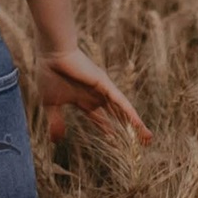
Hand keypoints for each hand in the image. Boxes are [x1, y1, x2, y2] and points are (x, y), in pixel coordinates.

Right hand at [35, 47, 151, 144]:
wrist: (51, 54)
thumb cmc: (49, 73)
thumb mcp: (51, 104)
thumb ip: (55, 121)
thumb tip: (56, 140)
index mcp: (82, 99)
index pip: (99, 117)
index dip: (106, 129)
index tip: (114, 140)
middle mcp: (95, 95)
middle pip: (116, 116)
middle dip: (126, 129)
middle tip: (140, 143)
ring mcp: (102, 90)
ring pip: (123, 111)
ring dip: (135, 125)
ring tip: (148, 139)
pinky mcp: (105, 84)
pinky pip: (122, 102)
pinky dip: (131, 114)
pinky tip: (139, 126)